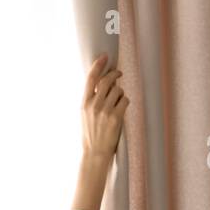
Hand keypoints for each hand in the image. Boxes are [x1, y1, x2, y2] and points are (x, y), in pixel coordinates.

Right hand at [80, 52, 128, 167]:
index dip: (98, 65)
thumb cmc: (91, 134)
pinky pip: (125, 100)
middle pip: (106, 81)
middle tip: (119, 73)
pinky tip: (121, 108)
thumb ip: (92, 100)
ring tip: (117, 100)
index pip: (91, 79)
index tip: (104, 57)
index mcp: (84, 103)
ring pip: (118, 90)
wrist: (95, 153)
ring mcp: (105, 111)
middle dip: (115, 74)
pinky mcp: (116, 117)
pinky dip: (125, 102)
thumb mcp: (85, 115)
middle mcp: (94, 105)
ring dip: (120, 92)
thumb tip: (103, 84)